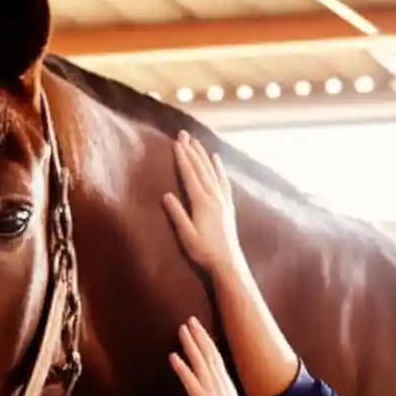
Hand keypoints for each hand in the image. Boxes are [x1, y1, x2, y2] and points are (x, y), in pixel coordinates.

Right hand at [163, 131, 245, 277]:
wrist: (228, 261)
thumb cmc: (204, 251)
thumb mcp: (187, 235)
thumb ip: (177, 215)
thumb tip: (166, 195)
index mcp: (202, 203)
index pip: (190, 175)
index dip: (182, 158)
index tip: (176, 143)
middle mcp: (214, 197)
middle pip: (201, 168)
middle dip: (191, 150)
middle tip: (184, 134)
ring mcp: (223, 199)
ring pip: (211, 171)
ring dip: (203, 155)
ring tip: (196, 141)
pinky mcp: (228, 204)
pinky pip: (223, 180)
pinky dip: (218, 167)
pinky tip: (215, 159)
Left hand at [169, 316, 253, 395]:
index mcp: (226, 387)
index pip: (216, 359)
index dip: (207, 343)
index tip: (200, 330)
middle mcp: (220, 385)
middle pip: (209, 354)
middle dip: (199, 336)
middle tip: (190, 320)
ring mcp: (212, 391)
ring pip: (200, 361)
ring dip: (190, 344)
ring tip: (181, 329)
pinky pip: (190, 379)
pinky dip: (182, 366)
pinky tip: (173, 356)